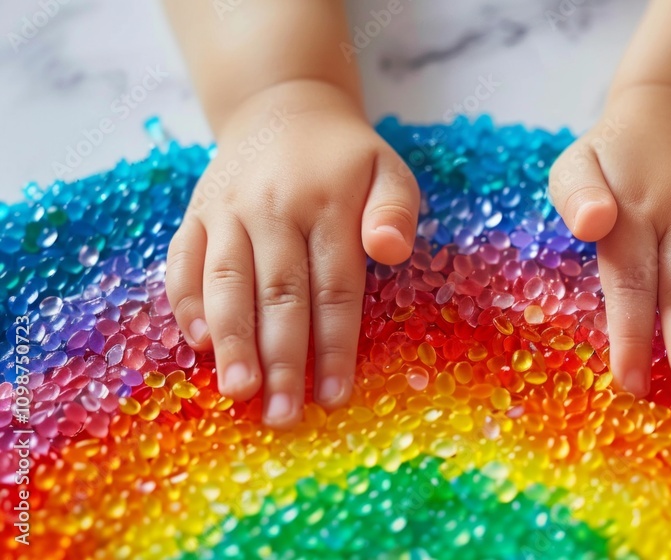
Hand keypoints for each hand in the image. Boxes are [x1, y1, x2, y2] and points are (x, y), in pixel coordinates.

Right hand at [166, 81, 419, 426]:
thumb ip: (397, 211)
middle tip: (282, 415)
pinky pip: (184, 261)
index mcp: (327, 203)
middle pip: (278, 294)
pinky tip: (197, 344)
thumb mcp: (388, 170)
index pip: (333, 288)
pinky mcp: (197, 212)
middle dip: (281, 359)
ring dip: (231, 340)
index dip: (333, 345)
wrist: (283, 107)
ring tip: (238, 392)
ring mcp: (228, 209)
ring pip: (226, 282)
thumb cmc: (345, 158)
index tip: (334, 395)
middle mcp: (273, 208)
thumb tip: (390, 251)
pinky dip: (187, 302)